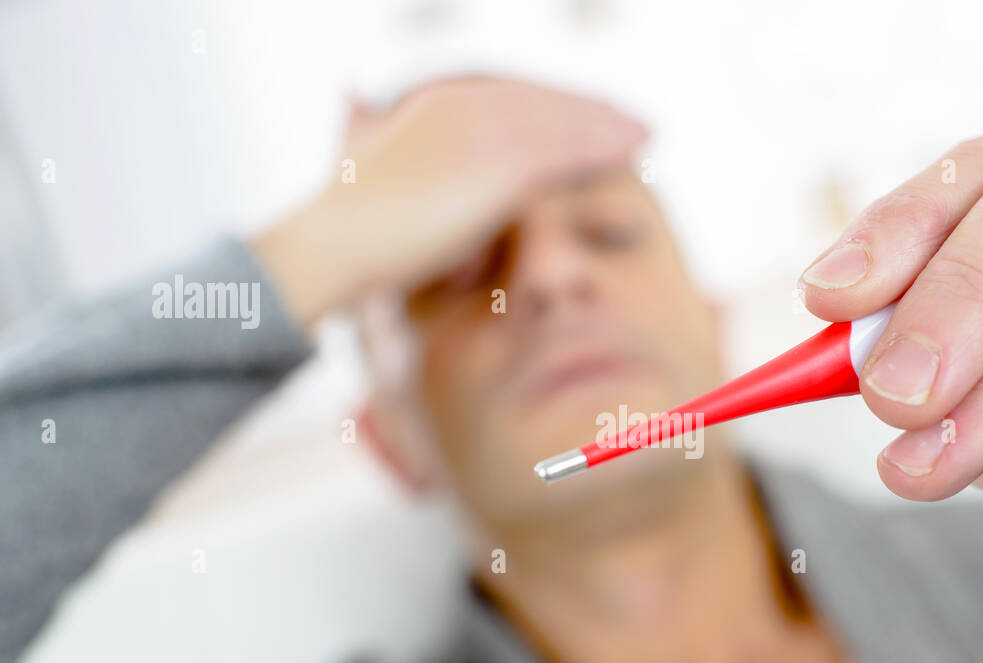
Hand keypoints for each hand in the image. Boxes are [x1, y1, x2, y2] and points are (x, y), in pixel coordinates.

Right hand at [253, 76, 646, 323]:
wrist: (334, 245)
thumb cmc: (347, 226)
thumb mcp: (361, 160)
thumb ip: (370, 130)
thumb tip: (350, 95)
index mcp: (437, 103)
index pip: (513, 98)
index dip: (557, 108)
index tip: (589, 116)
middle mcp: (465, 104)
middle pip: (546, 104)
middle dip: (592, 112)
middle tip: (632, 123)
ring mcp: (486, 132)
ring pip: (565, 125)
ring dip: (610, 127)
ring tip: (647, 136)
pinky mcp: (503, 167)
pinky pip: (569, 153)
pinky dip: (606, 148)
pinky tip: (636, 152)